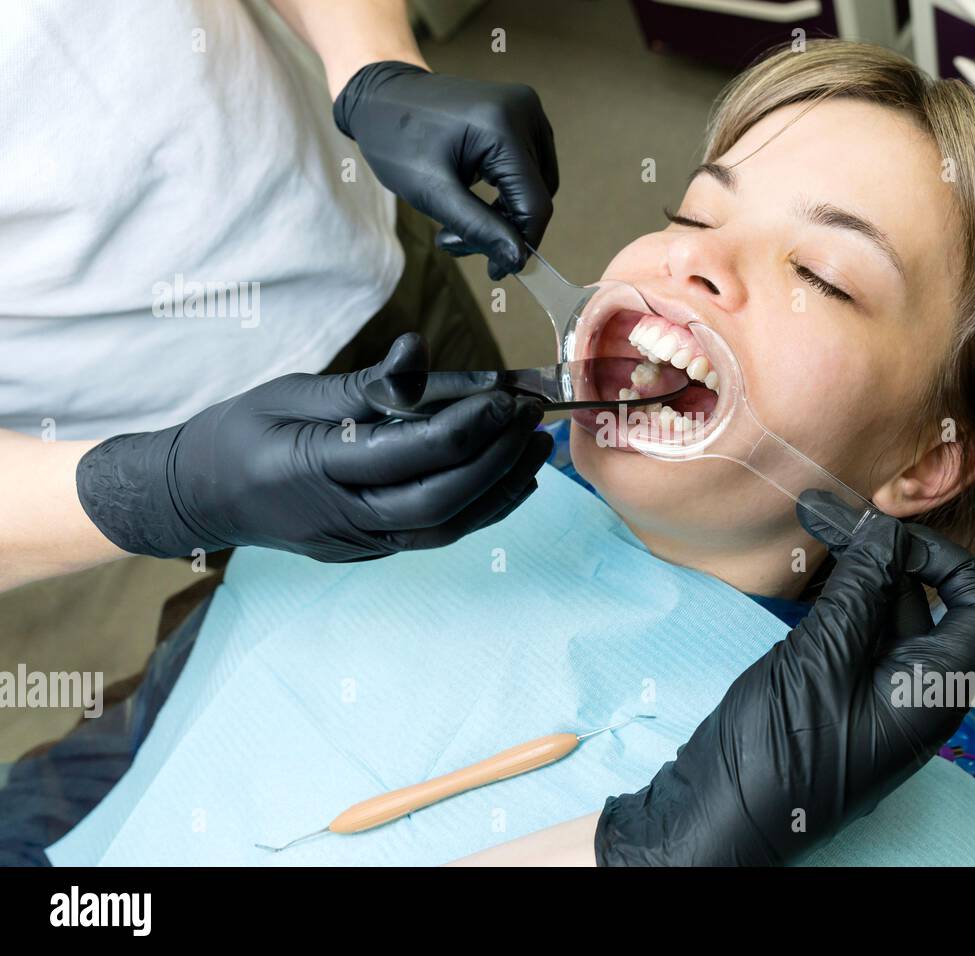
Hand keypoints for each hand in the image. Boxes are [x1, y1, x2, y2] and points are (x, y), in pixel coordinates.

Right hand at [76, 334, 552, 561]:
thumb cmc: (239, 434)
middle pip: (440, 501)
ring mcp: (357, 542)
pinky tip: (509, 481)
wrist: (196, 498)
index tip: (506, 396)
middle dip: (496, 460)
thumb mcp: (294, 393)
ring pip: (446, 527)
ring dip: (500, 490)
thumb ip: (365, 383)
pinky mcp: (369, 550)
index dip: (468, 426)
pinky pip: (435, 535)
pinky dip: (479, 510)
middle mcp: (342, 517)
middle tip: (530, 419)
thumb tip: (420, 350)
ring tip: (536, 449)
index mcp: (316, 469)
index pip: (410, 453)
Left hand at [333, 62, 558, 279]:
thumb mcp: (431, 191)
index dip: (521, 243)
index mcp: (503, 126)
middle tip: (457, 240)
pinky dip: (508, 194)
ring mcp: (527, 110)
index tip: (495, 270)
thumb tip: (517, 259)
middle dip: (505, 228)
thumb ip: (478, 227)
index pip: (535, 202)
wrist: (382, 95)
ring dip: (506, 214)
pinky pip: (530, 170)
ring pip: (536, 186)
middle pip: (536, 195)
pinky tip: (475, 198)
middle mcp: (525, 111)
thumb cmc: (397, 138)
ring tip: (461, 221)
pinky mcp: (523, 115)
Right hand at [594, 499, 974, 865]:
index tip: (887, 532)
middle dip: (883, 551)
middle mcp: (916, 693)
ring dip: (854, 568)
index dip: (946, 557)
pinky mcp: (838, 696)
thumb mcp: (822, 658)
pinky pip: (851, 635)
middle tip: (823, 511)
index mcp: (935, 693)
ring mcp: (875, 696)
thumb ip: (861, 587)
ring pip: (882, 613)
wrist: (718, 817)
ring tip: (811, 525)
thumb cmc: (779, 752)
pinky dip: (833, 596)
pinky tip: (801, 574)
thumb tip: (884, 531)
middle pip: (925, 601)